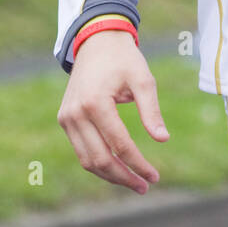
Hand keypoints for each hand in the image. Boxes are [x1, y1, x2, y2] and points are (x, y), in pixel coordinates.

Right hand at [57, 31, 169, 193]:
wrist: (97, 41)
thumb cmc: (124, 59)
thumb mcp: (143, 80)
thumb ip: (151, 110)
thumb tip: (163, 139)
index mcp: (95, 102)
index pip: (119, 144)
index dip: (138, 164)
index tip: (155, 175)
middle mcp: (76, 114)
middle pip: (100, 159)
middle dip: (124, 176)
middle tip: (145, 185)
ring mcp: (67, 118)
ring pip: (87, 160)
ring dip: (110, 175)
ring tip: (134, 182)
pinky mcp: (65, 119)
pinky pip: (81, 149)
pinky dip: (99, 162)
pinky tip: (118, 167)